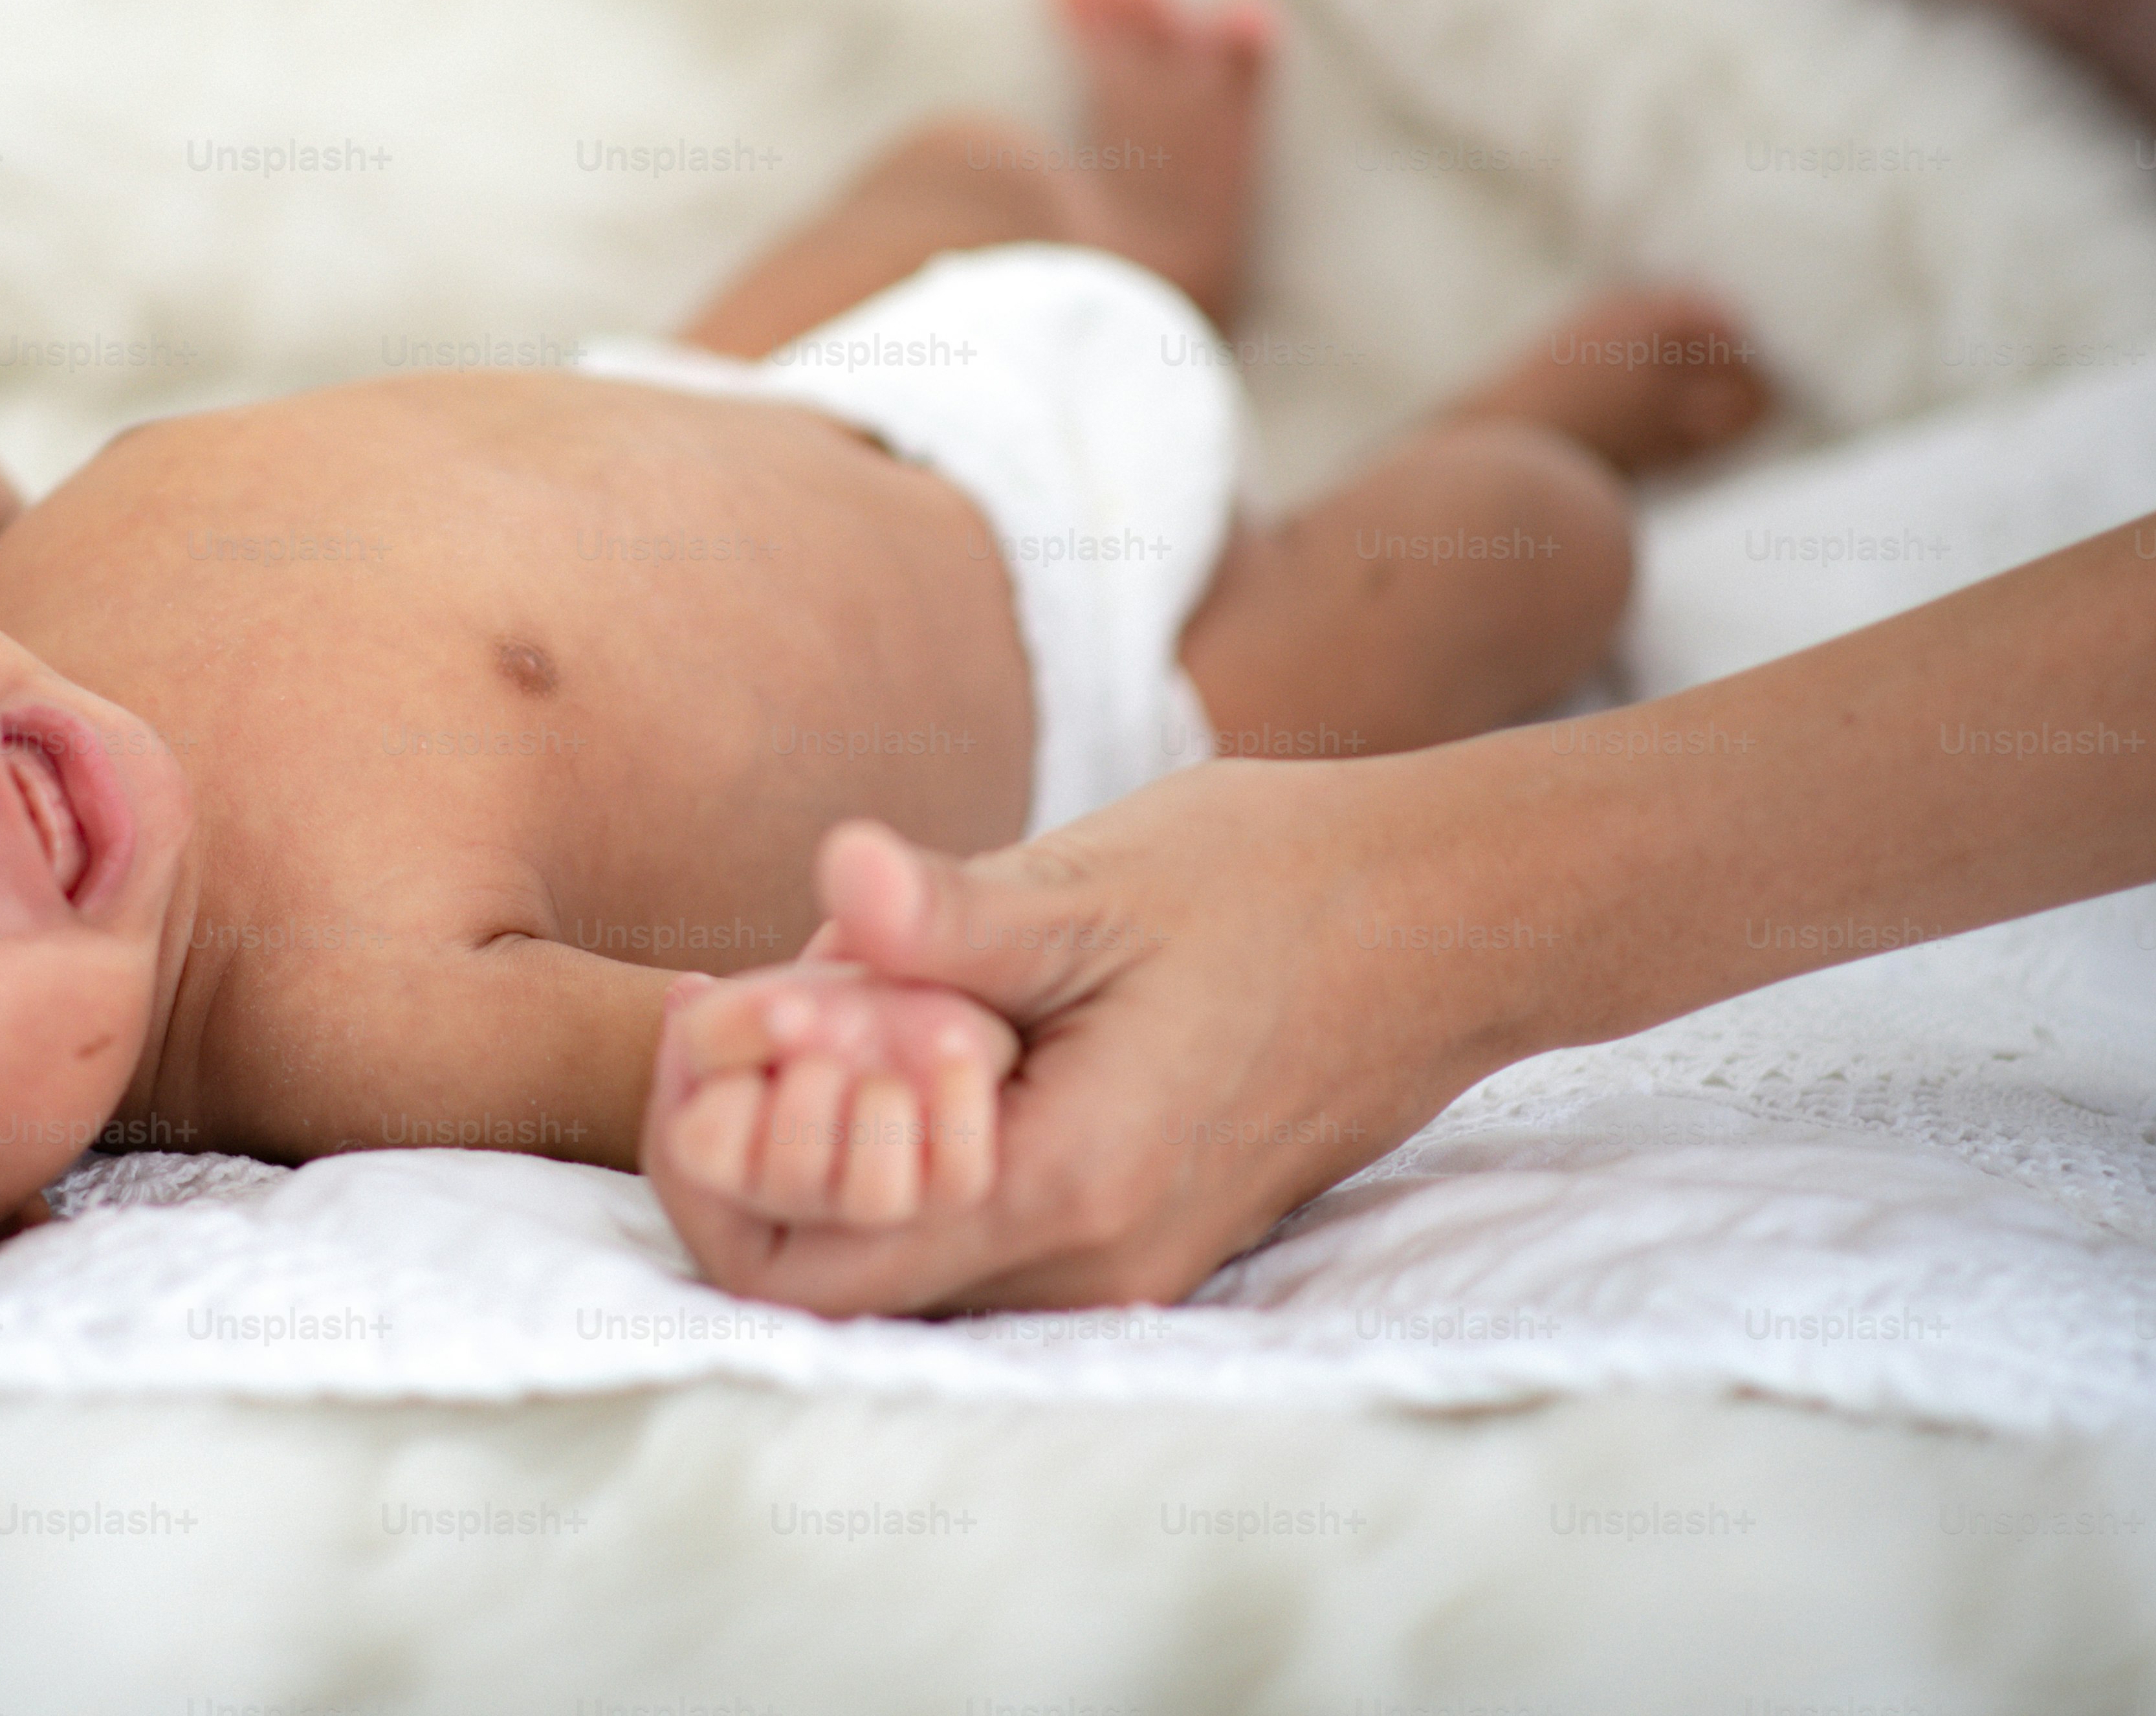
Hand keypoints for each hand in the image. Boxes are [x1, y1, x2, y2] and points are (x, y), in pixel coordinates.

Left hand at [657, 758, 1527, 1317]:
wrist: (1449, 924)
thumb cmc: (1278, 884)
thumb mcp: (1097, 885)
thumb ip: (954, 914)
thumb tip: (835, 873)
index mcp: (1063, 1184)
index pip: (800, 1258)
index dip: (709, 1149)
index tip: (706, 1009)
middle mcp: (1087, 1264)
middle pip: (827, 1282)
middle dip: (747, 1153)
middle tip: (728, 1009)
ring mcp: (1119, 1266)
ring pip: (895, 1263)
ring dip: (824, 1150)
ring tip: (807, 1001)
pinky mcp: (1139, 1235)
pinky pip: (970, 1236)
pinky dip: (902, 1155)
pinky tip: (897, 1029)